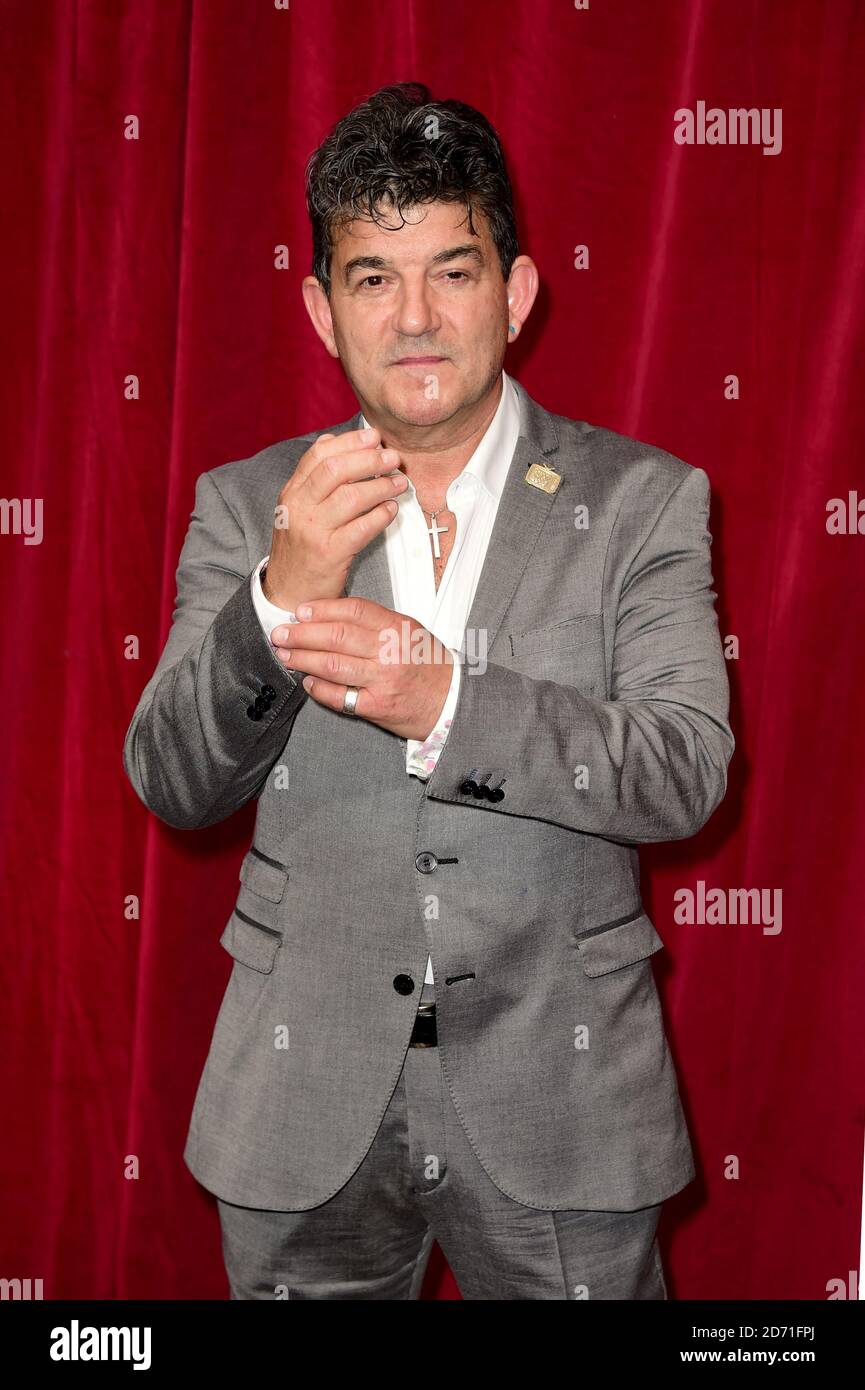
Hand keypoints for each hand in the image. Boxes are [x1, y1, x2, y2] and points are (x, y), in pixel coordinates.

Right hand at [263, 428, 408, 611]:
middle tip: (392, 457)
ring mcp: (312, 530)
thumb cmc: (301, 548)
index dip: (350, 441)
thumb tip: (332, 439)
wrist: (289, 591)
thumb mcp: (297, 507)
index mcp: (292, 492)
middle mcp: (299, 507)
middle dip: (369, 459)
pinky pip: (362, 528)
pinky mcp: (329, 553)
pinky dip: (381, 516)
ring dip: (382, 486)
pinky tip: (392, 510)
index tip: (373, 436)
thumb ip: (313, 476)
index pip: (319, 454)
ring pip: (351, 496)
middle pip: (336, 469)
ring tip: (399, 483)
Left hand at [270, 597, 454, 740]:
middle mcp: (390, 652)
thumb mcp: (410, 632)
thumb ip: (376, 622)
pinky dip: (319, 689)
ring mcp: (383, 680)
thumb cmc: (428, 665)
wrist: (451, 701)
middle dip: (302, 634)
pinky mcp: (377, 706)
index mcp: (398, 628)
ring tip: (286, 655)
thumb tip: (332, 616)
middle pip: (337, 637)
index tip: (301, 611)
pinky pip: (340, 696)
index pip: (353, 611)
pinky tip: (308, 682)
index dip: (322, 609)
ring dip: (303, 659)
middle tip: (281, 634)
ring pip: (332, 665)